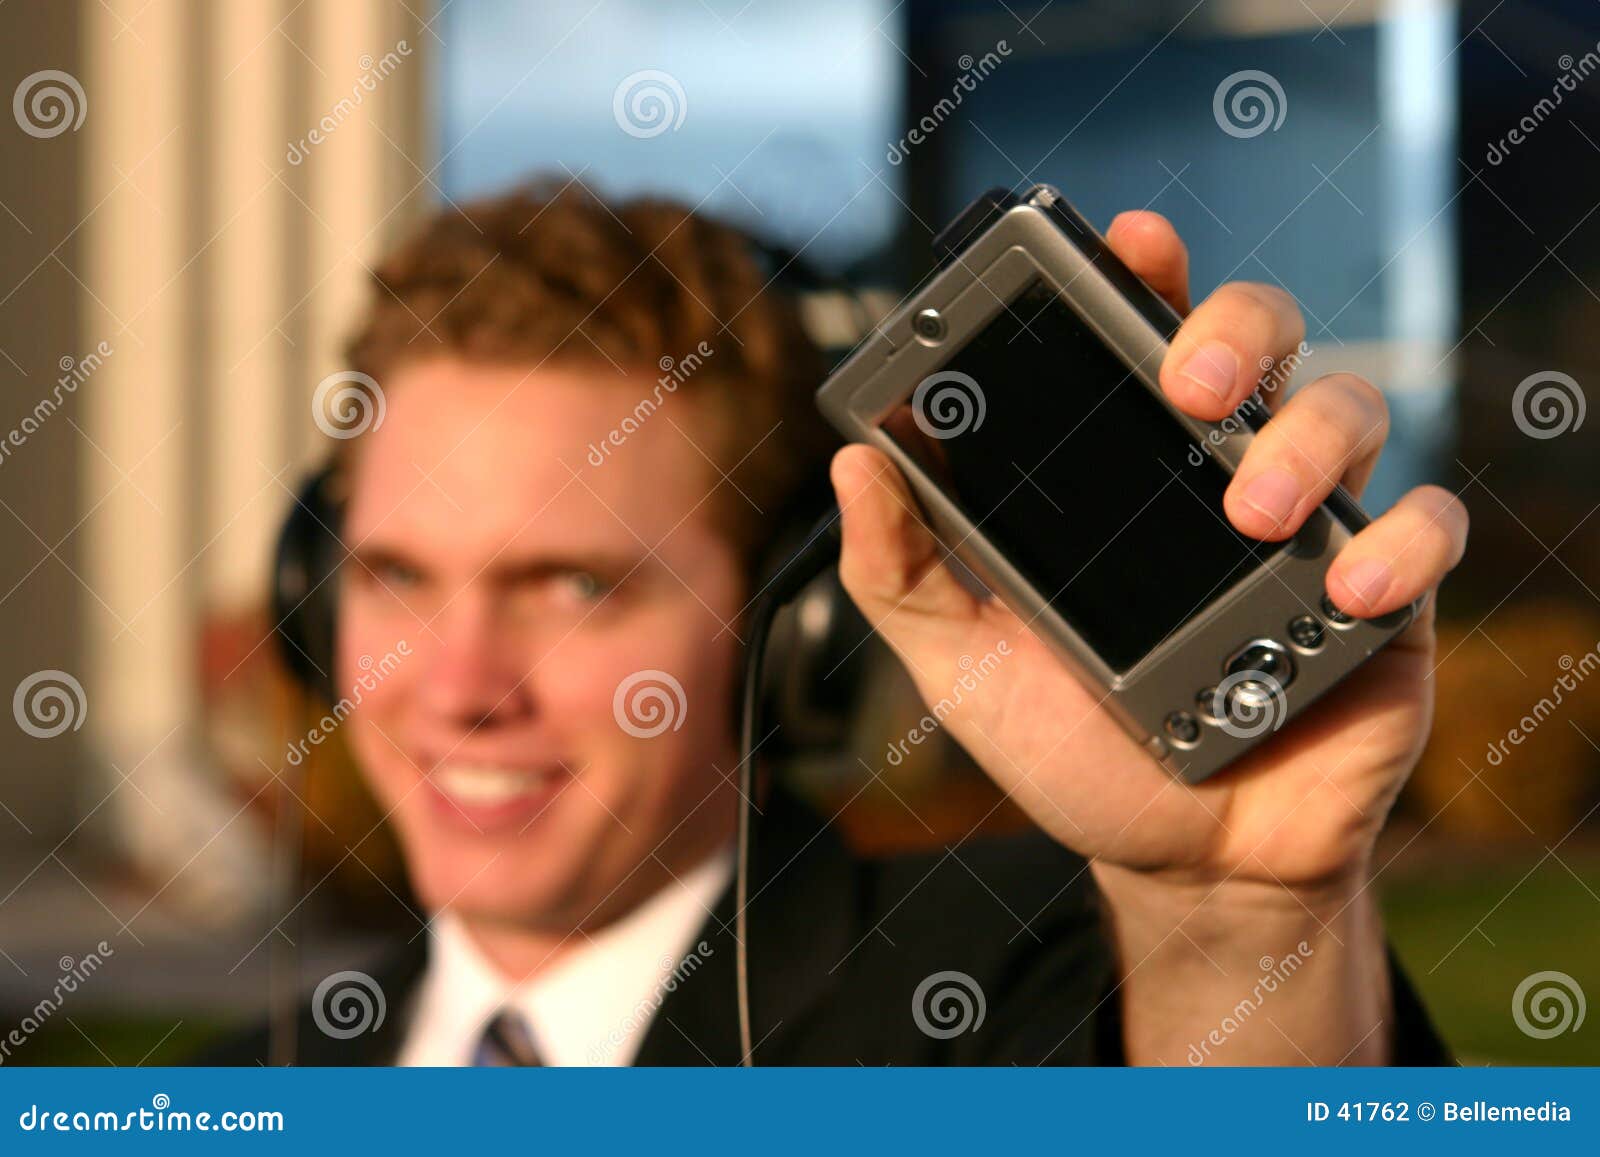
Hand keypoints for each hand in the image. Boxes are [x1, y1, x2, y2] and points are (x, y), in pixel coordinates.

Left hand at [828, 210, 1468, 894]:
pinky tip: (1346, 588)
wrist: (1175, 862)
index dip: (1145, 271)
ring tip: (1252, 515)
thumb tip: (853, 462)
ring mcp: (1311, 525)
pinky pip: (1429, 528)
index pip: (1143, 332)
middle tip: (1188, 386)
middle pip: (1261, 338)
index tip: (1130, 241)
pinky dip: (1400, 542)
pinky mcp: (1384, 596)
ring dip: (1303, 441)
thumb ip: (902, 571)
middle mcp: (1222, 472)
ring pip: (1350, 408)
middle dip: (1234, 331)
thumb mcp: (963, 662)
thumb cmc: (1069, 750)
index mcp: (1124, 468)